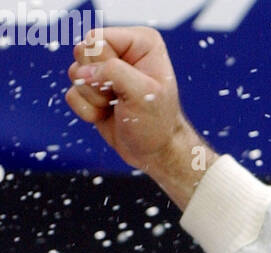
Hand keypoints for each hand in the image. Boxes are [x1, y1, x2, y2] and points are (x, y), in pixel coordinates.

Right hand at [64, 28, 211, 207]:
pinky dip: (88, 111)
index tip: (129, 84)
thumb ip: (113, 71)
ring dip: (93, 97)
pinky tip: (107, 116)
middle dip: (98, 82)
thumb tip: (82, 72)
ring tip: (117, 106)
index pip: (97, 39)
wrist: (155, 154)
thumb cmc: (157, 124)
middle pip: (82, 52)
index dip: (105, 65)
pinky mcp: (92, 89)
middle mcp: (122, 50)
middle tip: (122, 98)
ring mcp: (104, 69)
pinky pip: (72, 94)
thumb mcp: (143, 94)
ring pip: (74, 73)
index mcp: (141, 42)